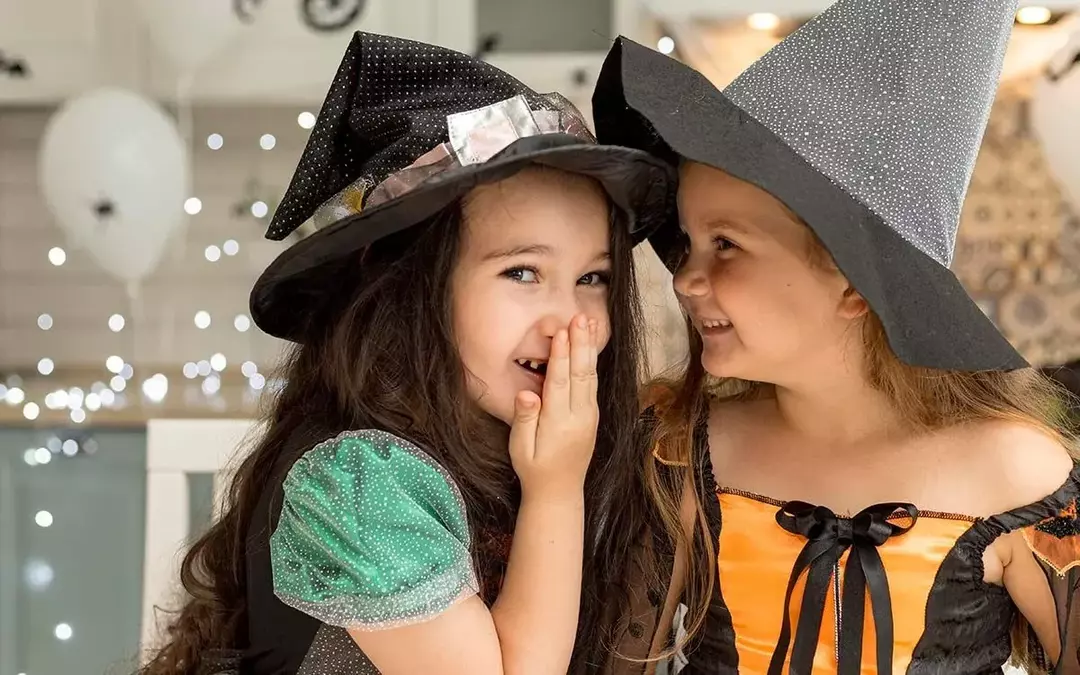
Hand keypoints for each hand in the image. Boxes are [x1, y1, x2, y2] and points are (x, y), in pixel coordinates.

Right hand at [508, 314, 598, 499]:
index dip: (561, 357)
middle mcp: (579, 417)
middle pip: (581, 374)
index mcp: (559, 424)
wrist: (560, 492)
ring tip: (590, 322)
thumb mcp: (520, 448)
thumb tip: (526, 393)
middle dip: (581, 343)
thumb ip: (524, 419)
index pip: (560, 383)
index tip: (561, 332)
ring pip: (591, 376)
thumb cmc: (534, 469)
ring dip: (590, 347)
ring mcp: (589, 415)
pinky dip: (593, 361)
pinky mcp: (592, 414)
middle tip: (580, 317)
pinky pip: (593, 383)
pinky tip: (591, 344)